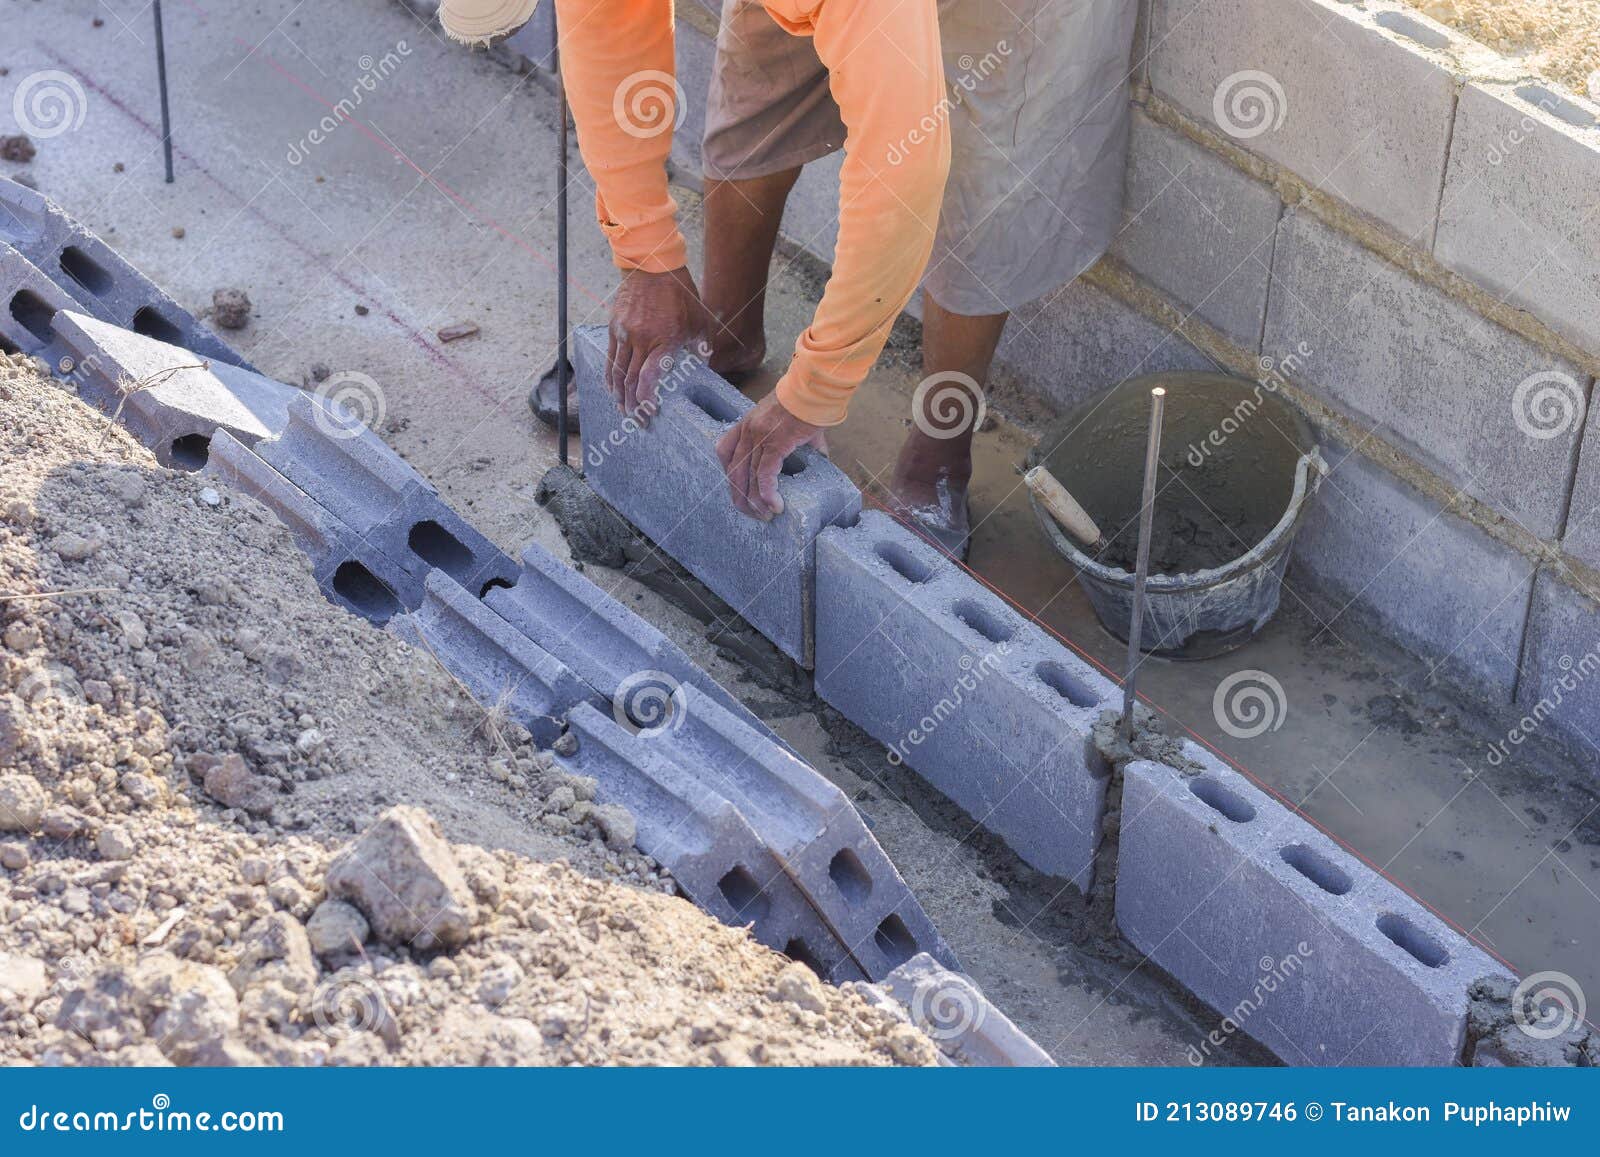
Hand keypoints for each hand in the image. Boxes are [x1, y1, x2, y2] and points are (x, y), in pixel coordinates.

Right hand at [608, 266, 712, 424]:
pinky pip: (610, 358)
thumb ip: (703, 347)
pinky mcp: (614, 328)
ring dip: (619, 396)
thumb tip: (704, 367)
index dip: (646, 400)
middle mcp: (642, 340)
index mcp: (665, 341)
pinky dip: (610, 377)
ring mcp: (625, 334)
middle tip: (636, 422)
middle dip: (633, 406)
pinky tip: (612, 390)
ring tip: (623, 411)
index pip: (649, 378)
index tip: (649, 414)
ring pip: (617, 372)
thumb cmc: (682, 295)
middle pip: (631, 381)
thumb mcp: (701, 321)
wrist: (654, 267)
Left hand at [715, 392, 824, 520]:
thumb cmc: (808, 401)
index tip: (740, 491)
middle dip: (741, 497)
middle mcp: (748, 431)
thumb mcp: (794, 420)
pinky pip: (765, 474)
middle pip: (734, 471)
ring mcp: (759, 437)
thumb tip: (821, 458)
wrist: (814, 388)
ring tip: (766, 516)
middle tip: (753, 514)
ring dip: (756, 502)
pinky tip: (774, 506)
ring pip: (749, 477)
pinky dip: (768, 493)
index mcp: (747, 423)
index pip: (724, 451)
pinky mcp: (774, 443)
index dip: (729, 475)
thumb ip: (802, 442)